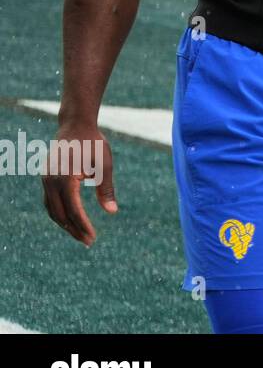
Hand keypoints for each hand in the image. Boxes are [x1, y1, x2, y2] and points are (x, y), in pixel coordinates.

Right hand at [41, 123, 116, 246]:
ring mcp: (46, 180)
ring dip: (65, 224)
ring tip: (80, 235)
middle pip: (60, 214)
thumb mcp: (105, 164)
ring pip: (52, 210)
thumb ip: (106, 189)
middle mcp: (51, 182)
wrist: (75, 125)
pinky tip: (71, 220)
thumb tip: (111, 212)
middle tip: (89, 242)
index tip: (93, 238)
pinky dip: (59, 213)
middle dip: (74, 230)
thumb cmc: (93, 143)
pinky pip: (49, 202)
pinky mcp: (46, 179)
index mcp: (65, 179)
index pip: (74, 210)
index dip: (83, 226)